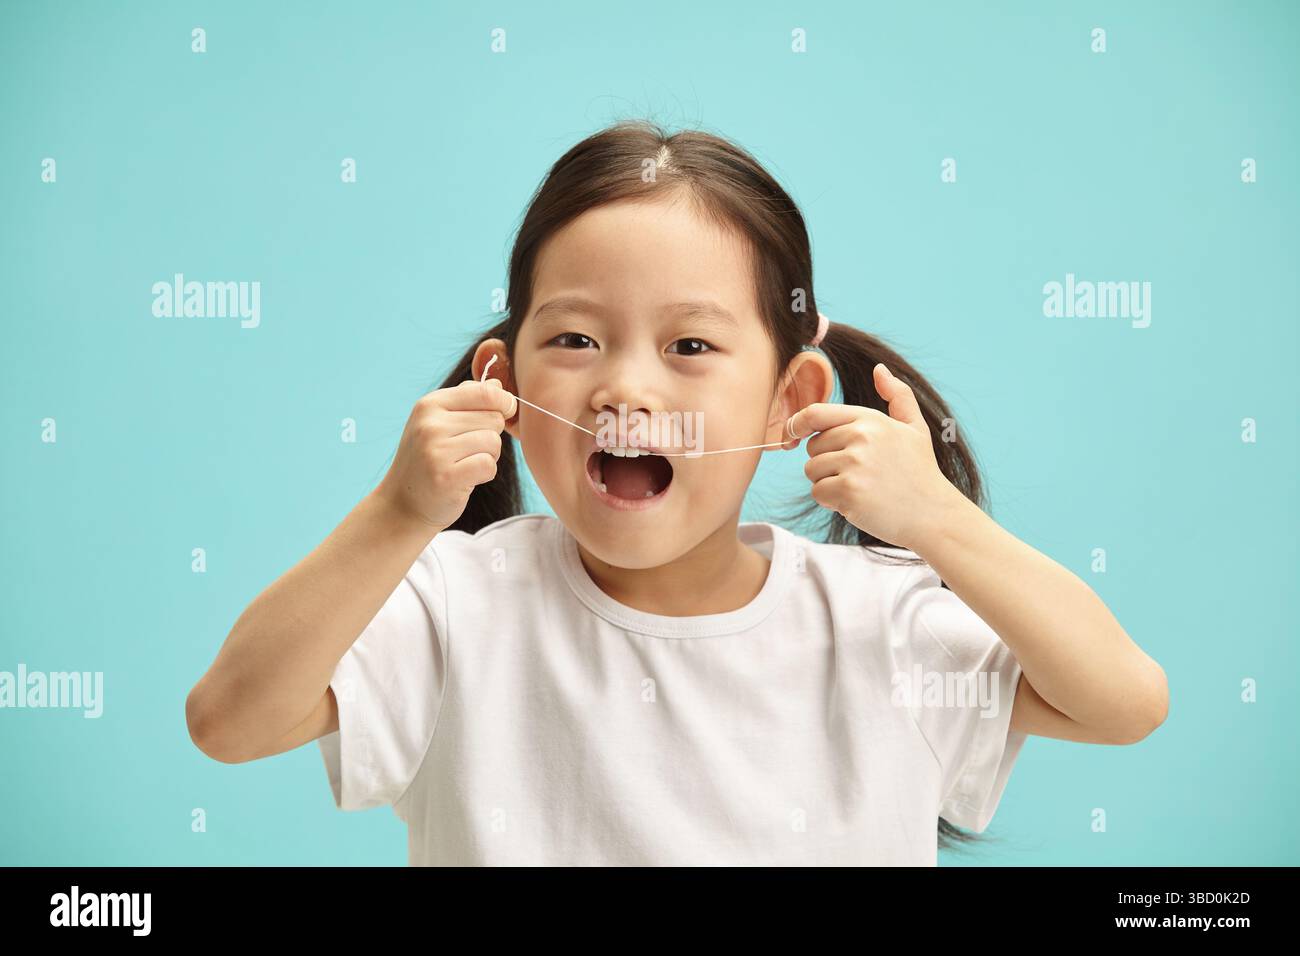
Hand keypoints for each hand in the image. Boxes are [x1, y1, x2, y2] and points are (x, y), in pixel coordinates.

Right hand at [374, 378, 516, 531]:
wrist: (404, 502)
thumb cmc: (428, 459)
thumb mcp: (439, 422)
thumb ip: (468, 400)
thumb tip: (497, 384)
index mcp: (430, 404)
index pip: (484, 392)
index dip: (503, 402)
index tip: (504, 411)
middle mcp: (430, 424)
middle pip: (493, 418)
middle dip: (491, 435)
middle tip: (468, 450)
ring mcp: (436, 450)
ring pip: (493, 442)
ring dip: (488, 456)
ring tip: (465, 463)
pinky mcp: (446, 477)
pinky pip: (488, 465)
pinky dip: (485, 473)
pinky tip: (467, 478)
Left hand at [785, 363, 956, 551]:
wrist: (934, 514)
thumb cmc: (920, 473)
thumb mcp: (915, 428)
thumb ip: (898, 396)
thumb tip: (879, 368)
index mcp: (871, 419)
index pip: (816, 413)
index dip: (798, 424)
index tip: (794, 434)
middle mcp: (861, 437)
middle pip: (813, 447)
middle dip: (826, 462)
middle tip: (857, 475)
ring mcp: (854, 464)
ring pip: (812, 470)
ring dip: (828, 483)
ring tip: (859, 488)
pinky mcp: (848, 491)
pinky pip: (818, 492)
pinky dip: (831, 501)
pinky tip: (856, 503)